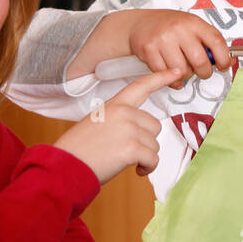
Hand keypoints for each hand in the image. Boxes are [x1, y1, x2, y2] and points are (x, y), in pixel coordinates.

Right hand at [53, 68, 182, 181]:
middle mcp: (123, 113)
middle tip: (126, 151)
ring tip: (125, 160)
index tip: (177, 72)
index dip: (161, 77)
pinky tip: (135, 170)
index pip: (141, 86)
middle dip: (145, 141)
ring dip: (144, 156)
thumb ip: (119, 120)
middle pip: (154, 125)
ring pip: (154, 144)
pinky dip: (148, 168)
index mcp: (114, 105)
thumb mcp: (96, 123)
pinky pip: (153, 159)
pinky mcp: (132, 148)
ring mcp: (128, 129)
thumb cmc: (79, 150)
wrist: (65, 166)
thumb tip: (138, 130)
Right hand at [127, 11, 231, 88]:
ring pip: (182, 71)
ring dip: (187, 76)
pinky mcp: (149, 51)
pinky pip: (165, 75)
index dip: (224, 58)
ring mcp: (163, 41)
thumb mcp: (192, 26)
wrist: (140, 23)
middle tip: (203, 72)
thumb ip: (209, 41)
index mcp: (193, 23)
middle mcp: (178, 30)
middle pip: (200, 61)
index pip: (216, 42)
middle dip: (205, 72)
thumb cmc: (170, 26)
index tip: (223, 66)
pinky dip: (173, 81)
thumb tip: (229, 61)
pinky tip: (174, 74)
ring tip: (184, 69)